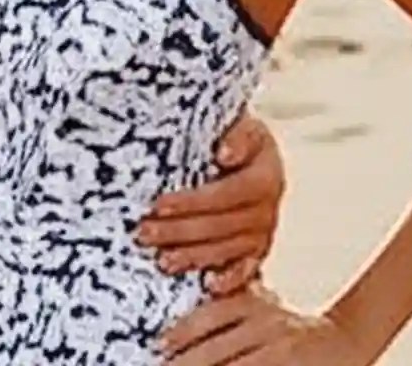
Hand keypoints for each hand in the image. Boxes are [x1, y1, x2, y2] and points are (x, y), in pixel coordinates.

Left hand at [137, 110, 285, 293]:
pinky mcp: (256, 251)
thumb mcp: (238, 124)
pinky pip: (245, 269)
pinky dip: (229, 279)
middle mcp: (267, 208)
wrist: (243, 149)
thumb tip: (225, 154)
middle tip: (144, 233)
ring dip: (194, 256)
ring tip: (161, 261)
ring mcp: (263, 232)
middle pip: (222, 226)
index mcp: (265, 175)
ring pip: (228, 250)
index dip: (193, 202)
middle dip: (180, 231)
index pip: (227, 194)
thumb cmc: (230, 135)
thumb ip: (237, 136)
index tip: (158, 205)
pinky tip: (207, 287)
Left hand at [161, 285, 369, 365]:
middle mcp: (266, 324)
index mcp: (254, 303)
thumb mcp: (262, 305)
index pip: (209, 316)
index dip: (181, 332)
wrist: (345, 340)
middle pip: (215, 350)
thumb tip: (185, 314)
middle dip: (185, 362)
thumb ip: (232, 301)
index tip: (160, 345)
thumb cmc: (289, 327)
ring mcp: (280, 350)